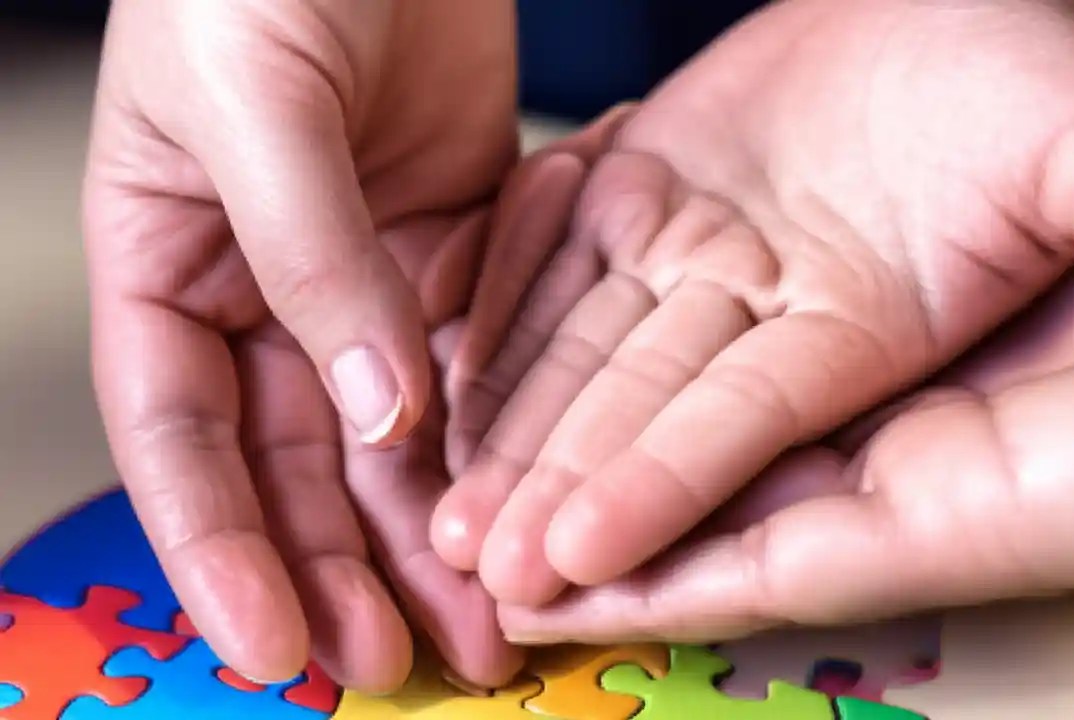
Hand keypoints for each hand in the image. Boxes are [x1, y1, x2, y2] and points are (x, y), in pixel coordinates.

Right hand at [84, 0, 519, 689]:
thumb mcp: (258, 103)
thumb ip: (308, 256)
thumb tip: (377, 409)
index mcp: (170, 267)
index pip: (183, 441)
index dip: (221, 550)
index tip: (270, 646)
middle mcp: (265, 295)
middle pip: (299, 465)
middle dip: (342, 569)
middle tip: (395, 665)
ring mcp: (365, 280)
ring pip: (394, 437)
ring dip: (430, 532)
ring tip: (474, 626)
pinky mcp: (454, 251)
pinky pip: (473, 364)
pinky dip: (496, 438)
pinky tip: (524, 505)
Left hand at [431, 0, 1073, 607]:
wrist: (959, 10)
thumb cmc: (1035, 72)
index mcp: (868, 324)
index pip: (747, 426)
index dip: (664, 488)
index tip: (577, 558)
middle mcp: (774, 309)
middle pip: (645, 410)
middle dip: (557, 489)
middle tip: (468, 564)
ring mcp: (705, 248)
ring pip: (589, 345)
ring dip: (516, 423)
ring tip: (438, 503)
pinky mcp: (655, 183)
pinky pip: (562, 247)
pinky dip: (507, 301)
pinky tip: (447, 362)